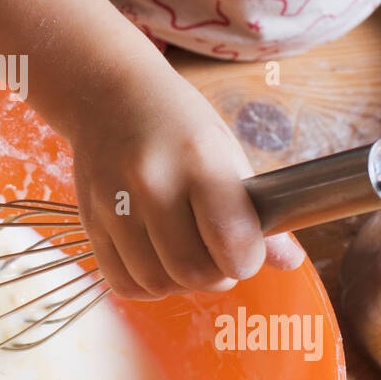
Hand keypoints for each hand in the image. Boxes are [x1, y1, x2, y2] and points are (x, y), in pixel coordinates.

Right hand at [69, 62, 303, 300]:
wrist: (108, 95)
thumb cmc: (176, 123)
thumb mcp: (224, 150)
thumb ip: (255, 212)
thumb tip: (291, 261)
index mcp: (198, 159)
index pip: (230, 240)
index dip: (247, 260)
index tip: (246, 251)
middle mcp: (151, 181)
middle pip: (192, 271)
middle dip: (216, 276)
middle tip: (218, 256)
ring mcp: (114, 203)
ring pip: (156, 283)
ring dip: (179, 282)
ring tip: (186, 255)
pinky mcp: (89, 221)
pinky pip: (122, 282)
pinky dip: (145, 284)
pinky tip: (156, 259)